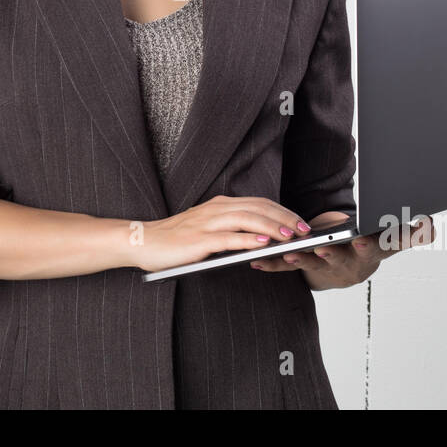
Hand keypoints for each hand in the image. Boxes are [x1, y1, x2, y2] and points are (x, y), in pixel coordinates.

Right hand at [129, 195, 314, 272]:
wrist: (142, 241)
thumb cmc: (175, 239)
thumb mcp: (206, 228)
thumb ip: (230, 228)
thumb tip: (262, 237)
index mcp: (219, 205)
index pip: (259, 203)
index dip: (282, 211)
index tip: (300, 222)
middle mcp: (215, 210)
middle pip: (258, 208)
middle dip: (284, 218)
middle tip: (304, 230)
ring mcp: (207, 224)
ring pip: (247, 219)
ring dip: (272, 227)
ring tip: (290, 236)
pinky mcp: (198, 240)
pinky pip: (228, 238)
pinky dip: (248, 239)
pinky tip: (263, 243)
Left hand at [249, 211, 436, 290]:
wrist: (346, 268)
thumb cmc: (368, 245)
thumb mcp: (391, 238)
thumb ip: (409, 233)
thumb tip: (431, 227)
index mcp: (370, 253)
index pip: (376, 249)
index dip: (371, 245)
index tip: (367, 239)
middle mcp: (348, 263)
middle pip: (341, 259)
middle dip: (332, 254)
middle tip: (324, 249)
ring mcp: (325, 267)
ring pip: (312, 264)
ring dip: (300, 259)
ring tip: (288, 252)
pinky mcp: (303, 267)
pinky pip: (287, 267)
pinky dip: (272, 264)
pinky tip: (257, 260)